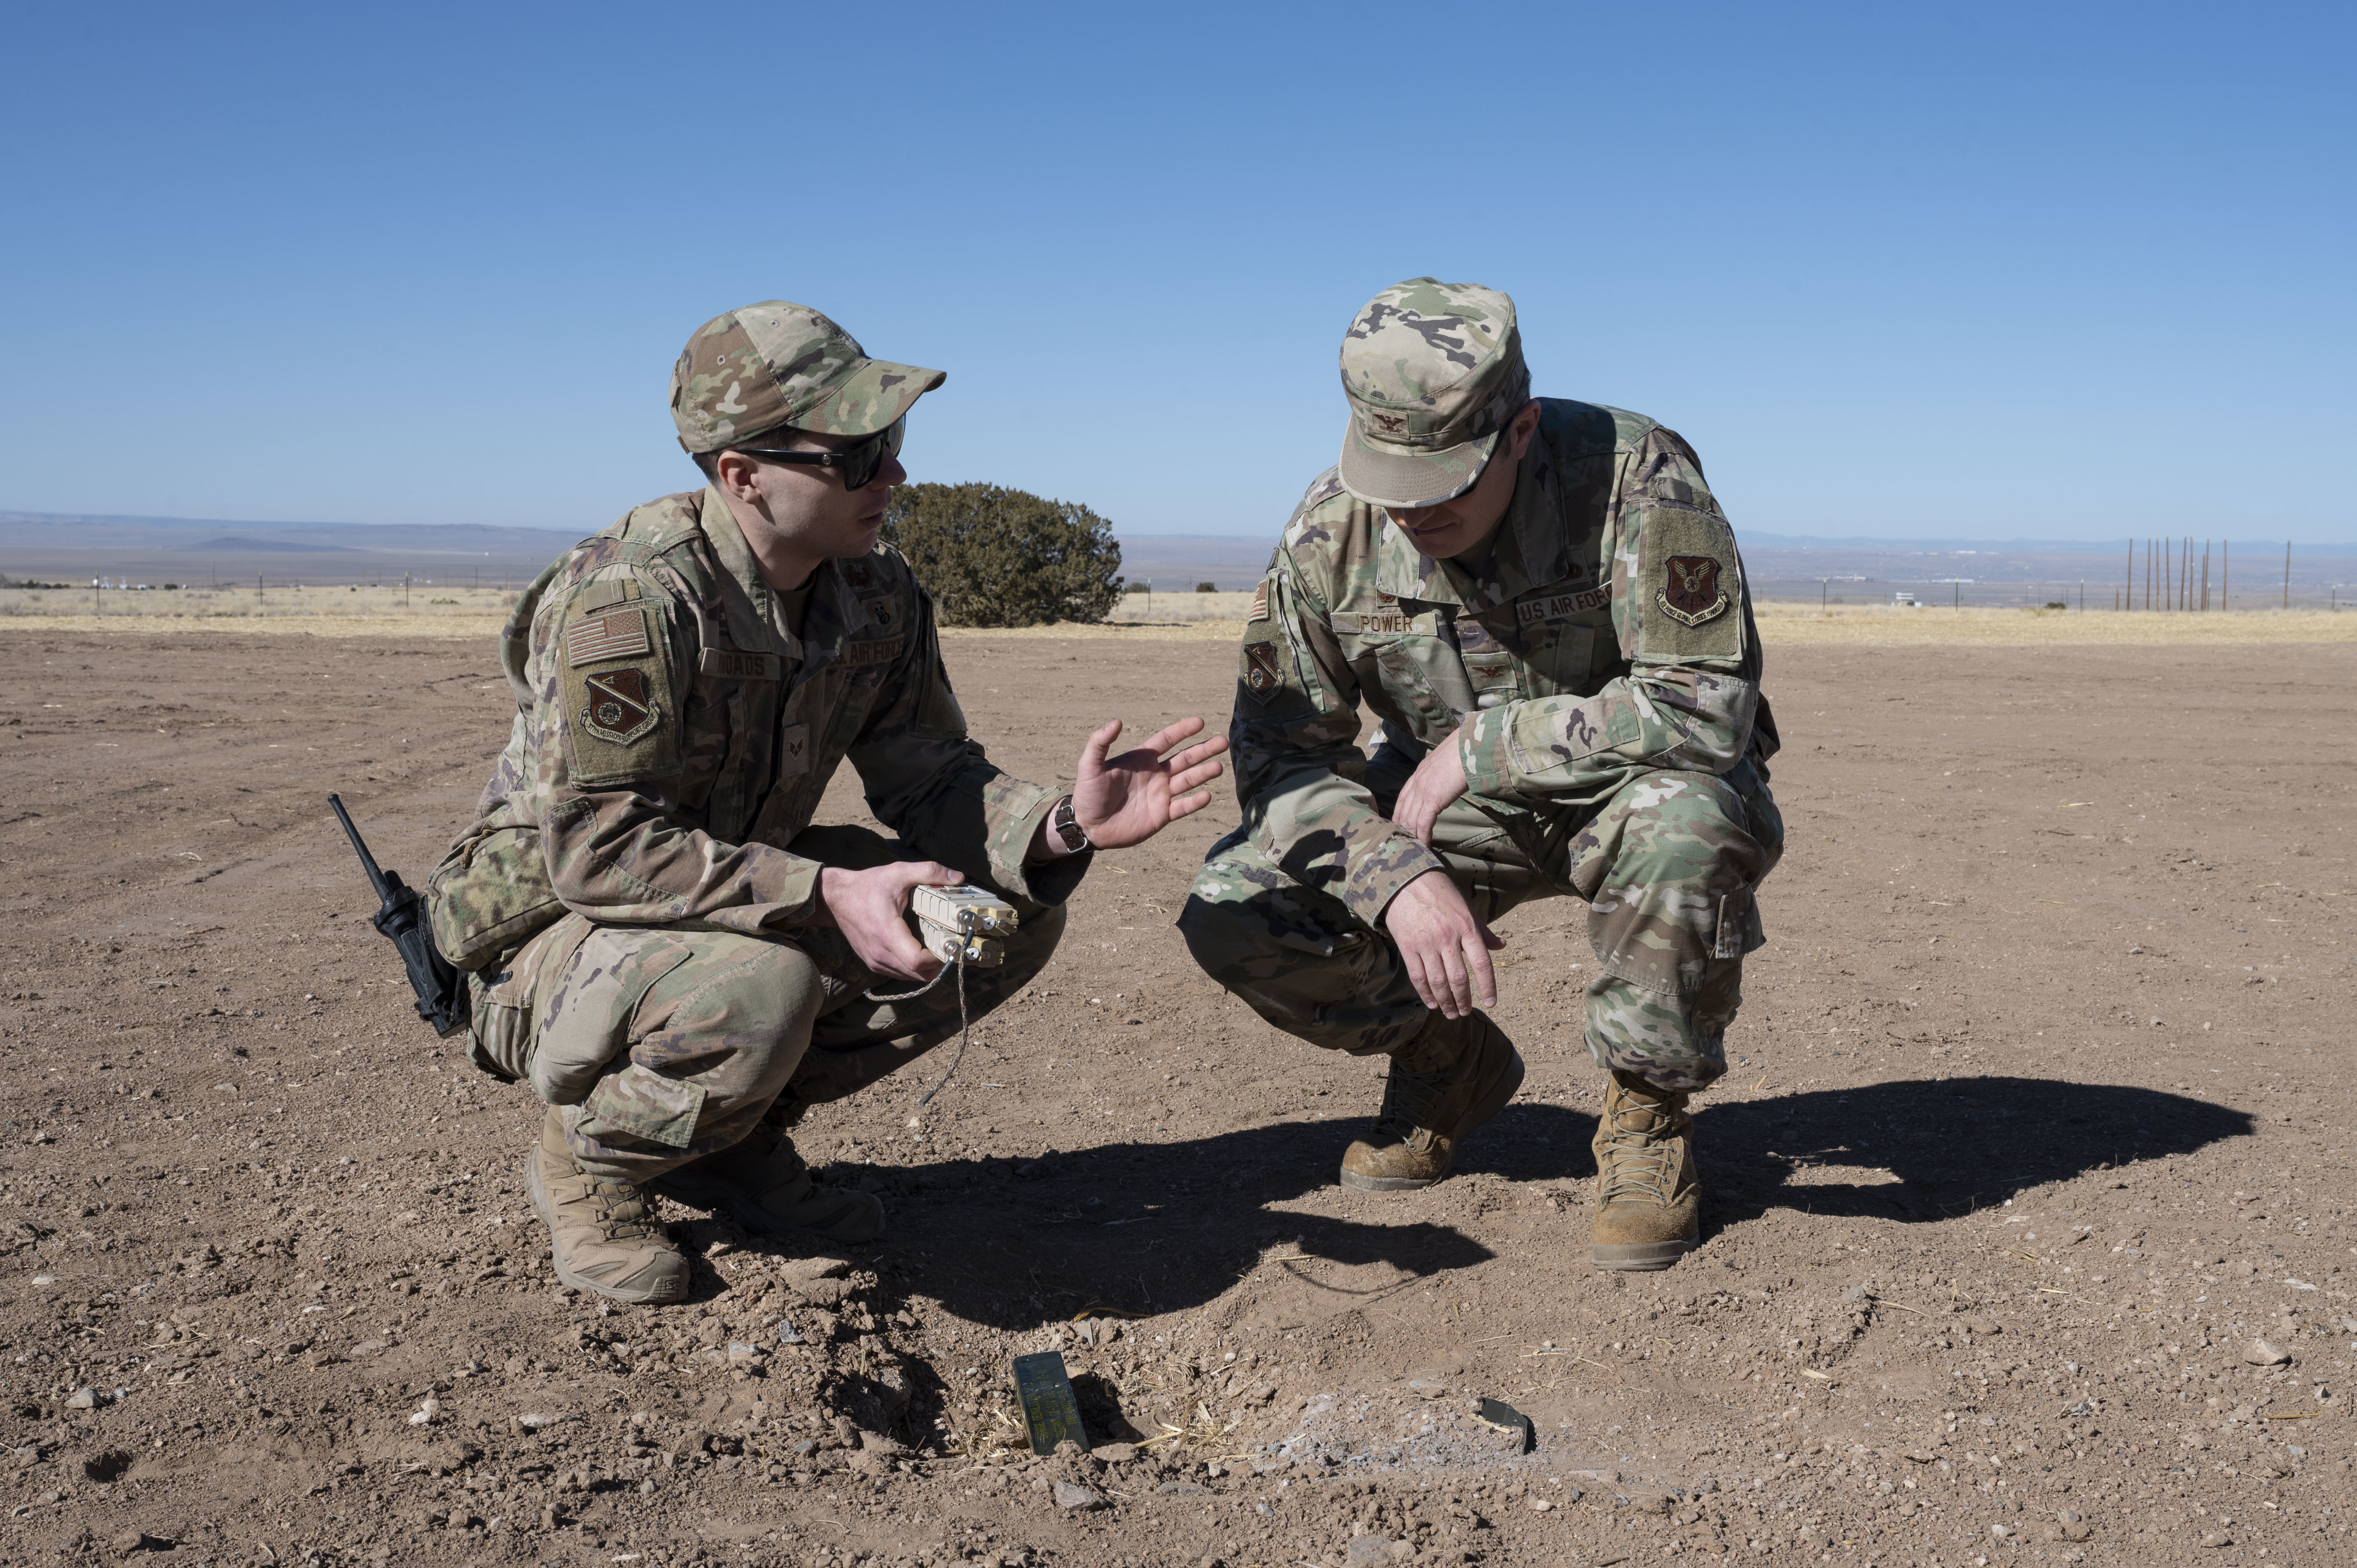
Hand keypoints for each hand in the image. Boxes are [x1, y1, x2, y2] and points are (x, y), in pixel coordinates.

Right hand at [816, 860, 962, 984]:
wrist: (836, 898)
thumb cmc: (866, 886)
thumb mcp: (899, 872)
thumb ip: (929, 872)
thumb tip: (958, 877)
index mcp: (887, 933)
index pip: (917, 961)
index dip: (938, 958)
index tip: (949, 945)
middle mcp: (879, 953)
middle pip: (918, 975)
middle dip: (937, 964)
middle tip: (948, 947)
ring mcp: (875, 961)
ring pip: (910, 977)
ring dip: (926, 968)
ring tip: (936, 948)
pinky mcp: (873, 963)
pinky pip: (899, 974)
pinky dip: (913, 968)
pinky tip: (919, 949)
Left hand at [1064, 716, 1229, 850]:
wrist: (1089, 826)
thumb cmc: (1088, 794)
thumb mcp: (1090, 765)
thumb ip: (1100, 743)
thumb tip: (1117, 721)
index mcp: (1141, 759)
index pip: (1166, 740)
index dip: (1183, 730)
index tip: (1200, 722)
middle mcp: (1155, 774)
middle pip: (1184, 759)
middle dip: (1203, 750)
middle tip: (1223, 741)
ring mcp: (1160, 795)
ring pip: (1188, 781)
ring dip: (1203, 773)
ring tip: (1218, 767)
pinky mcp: (1162, 815)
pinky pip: (1183, 807)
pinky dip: (1195, 802)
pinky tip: (1207, 795)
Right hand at [1381, 869, 1502, 1018]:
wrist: (1406, 881)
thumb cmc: (1440, 894)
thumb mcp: (1466, 909)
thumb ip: (1482, 931)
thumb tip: (1502, 946)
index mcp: (1466, 927)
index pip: (1482, 964)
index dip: (1488, 987)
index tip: (1490, 1003)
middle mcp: (1448, 937)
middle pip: (1459, 978)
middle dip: (1464, 1000)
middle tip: (1465, 1012)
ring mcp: (1426, 943)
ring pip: (1438, 982)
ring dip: (1446, 1002)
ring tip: (1450, 1013)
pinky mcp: (1408, 946)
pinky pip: (1418, 977)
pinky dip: (1425, 994)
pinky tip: (1431, 1003)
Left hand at [1392, 722, 1470, 844]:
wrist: (1472, 745)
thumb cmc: (1466, 751)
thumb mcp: (1447, 762)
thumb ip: (1442, 773)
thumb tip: (1449, 781)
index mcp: (1420, 772)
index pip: (1403, 797)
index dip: (1399, 813)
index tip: (1398, 825)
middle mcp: (1417, 781)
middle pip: (1403, 810)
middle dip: (1401, 828)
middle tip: (1402, 843)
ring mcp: (1423, 790)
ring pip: (1410, 819)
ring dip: (1412, 836)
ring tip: (1413, 850)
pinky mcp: (1433, 798)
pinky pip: (1424, 823)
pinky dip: (1423, 837)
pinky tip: (1424, 846)